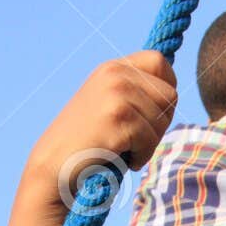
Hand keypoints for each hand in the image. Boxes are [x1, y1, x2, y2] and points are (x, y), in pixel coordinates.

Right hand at [25, 50, 177, 208]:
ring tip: (126, 149)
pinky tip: (123, 159)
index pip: (159, 61)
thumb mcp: (109, 103)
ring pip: (163, 120)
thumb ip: (134, 91)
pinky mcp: (117, 119)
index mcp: (113, 67)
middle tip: (137, 139)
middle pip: (169, 95)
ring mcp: (116, 95)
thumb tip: (171, 93)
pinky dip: (141, 157)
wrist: (54, 164)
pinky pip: (150, 140)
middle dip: (160, 123)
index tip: (153, 114)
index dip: (165, 89)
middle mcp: (115, 74)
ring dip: (150, 143)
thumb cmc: (87, 141)